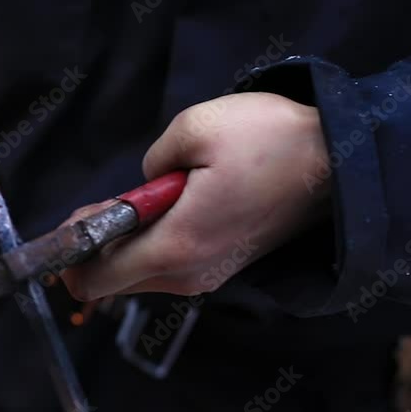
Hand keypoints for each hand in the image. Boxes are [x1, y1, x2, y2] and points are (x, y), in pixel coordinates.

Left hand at [62, 92, 330, 299]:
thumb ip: (148, 168)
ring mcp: (208, 278)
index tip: (70, 223)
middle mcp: (187, 276)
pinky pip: (166, 268)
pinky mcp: (223, 270)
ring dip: (122, 247)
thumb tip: (141, 194)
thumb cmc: (269, 140)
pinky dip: (149, 248)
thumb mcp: (193, 129)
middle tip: (101, 207)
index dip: (69, 254)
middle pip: (112, 282)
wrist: (342, 162)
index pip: (94, 279)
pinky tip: (161, 214)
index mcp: (175, 247)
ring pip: (138, 276)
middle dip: (93, 249)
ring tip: (133, 206)